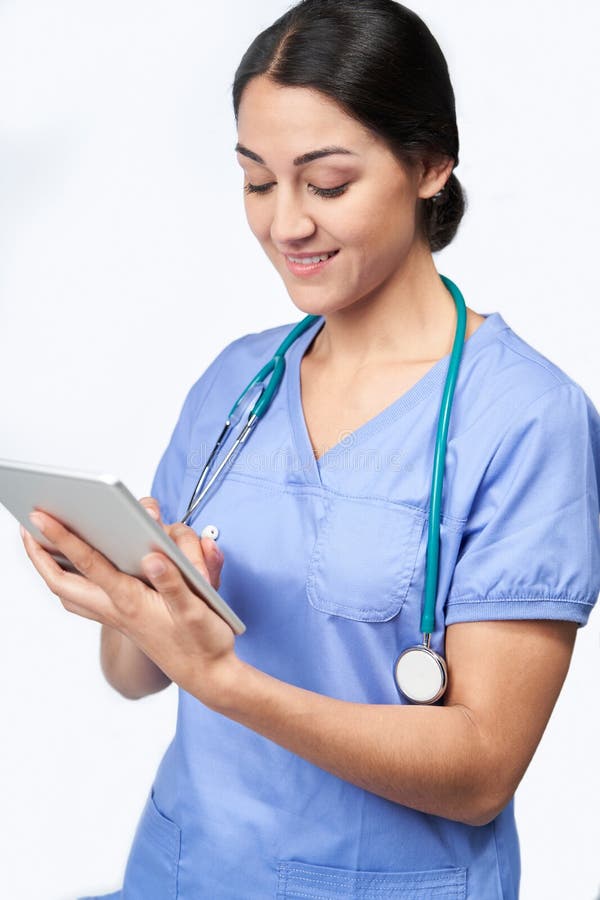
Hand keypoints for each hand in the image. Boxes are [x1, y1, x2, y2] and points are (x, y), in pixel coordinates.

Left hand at [19, 498, 235, 706]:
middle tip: (26, 528)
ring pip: (69, 594)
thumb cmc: (204, 642)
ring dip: (51, 570)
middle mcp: (118, 610)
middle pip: (62, 583)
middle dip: (39, 556)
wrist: (208, 675)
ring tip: (40, 545)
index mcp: (132, 602)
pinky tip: (74, 571)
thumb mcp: (197, 610)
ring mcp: (117, 617)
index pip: (90, 563)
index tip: (40, 517)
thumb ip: (175, 583)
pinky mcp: (124, 620)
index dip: (63, 538)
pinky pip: (84, 601)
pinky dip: (71, 584)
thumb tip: (153, 558)